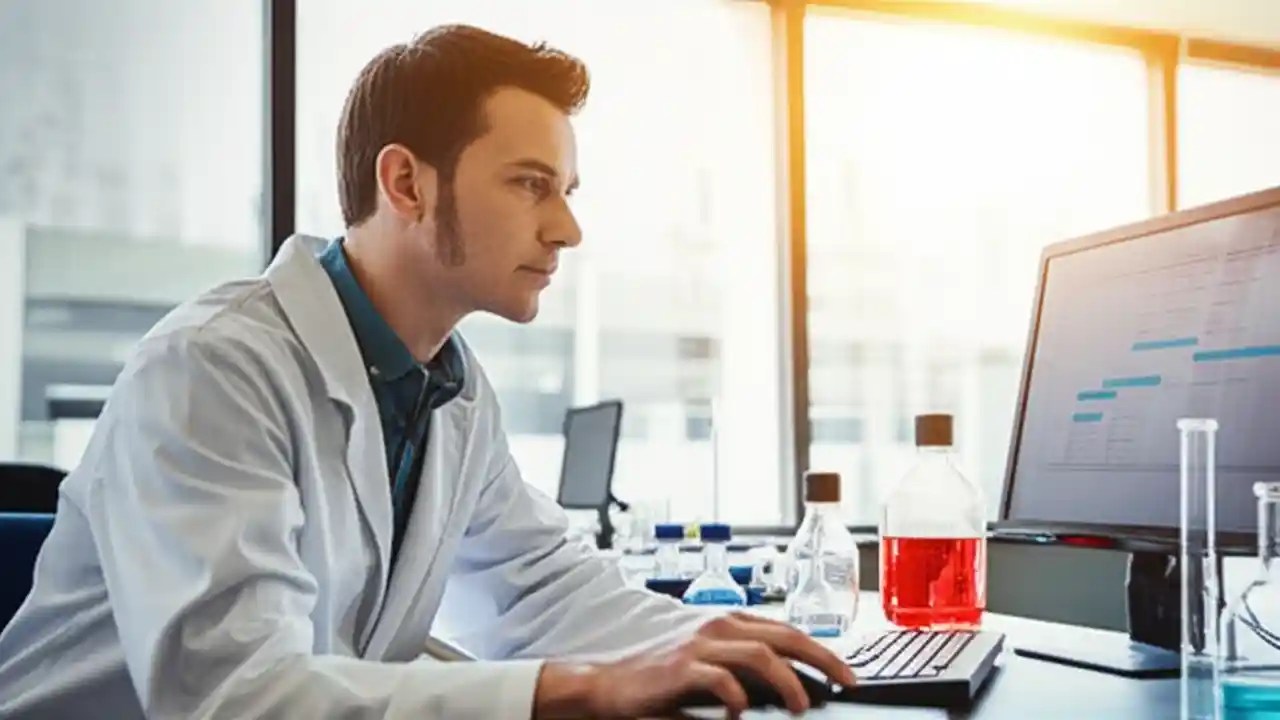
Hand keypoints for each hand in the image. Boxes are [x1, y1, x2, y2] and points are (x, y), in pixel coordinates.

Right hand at [534, 612, 855, 717]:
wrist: (610, 684)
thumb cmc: (660, 676)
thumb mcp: (708, 663)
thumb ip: (744, 665)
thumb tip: (790, 685)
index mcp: (728, 622)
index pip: (787, 629)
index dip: (822, 649)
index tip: (845, 672)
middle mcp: (718, 626)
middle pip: (784, 635)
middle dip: (822, 658)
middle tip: (845, 681)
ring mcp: (700, 644)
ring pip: (762, 654)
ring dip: (789, 682)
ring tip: (802, 706)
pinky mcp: (681, 667)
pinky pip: (723, 680)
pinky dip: (739, 699)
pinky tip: (742, 715)